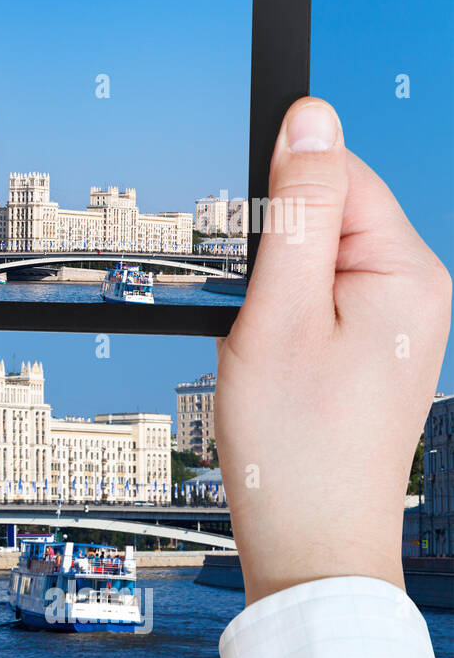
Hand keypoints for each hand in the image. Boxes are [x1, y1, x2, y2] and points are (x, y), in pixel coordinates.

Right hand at [216, 97, 450, 603]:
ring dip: (269, 298)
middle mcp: (413, 293)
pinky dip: (277, 327)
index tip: (243, 253)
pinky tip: (270, 370)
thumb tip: (312, 116)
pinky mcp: (368, 353)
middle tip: (255, 324)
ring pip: (311, 266)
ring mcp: (393, 326)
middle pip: (325, 219)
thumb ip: (297, 209)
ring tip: (263, 357)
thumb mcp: (278, 312)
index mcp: (406, 272)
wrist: (310, 541)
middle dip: (269, 260)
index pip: (339, 175)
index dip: (276, 203)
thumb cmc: (294, 445)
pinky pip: (314, 306)